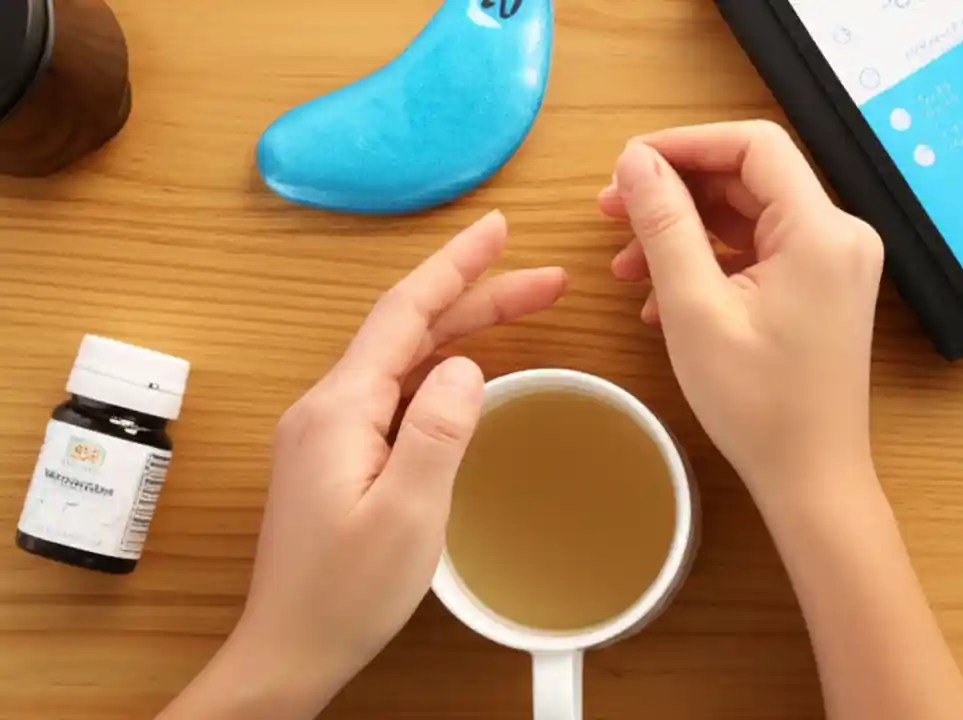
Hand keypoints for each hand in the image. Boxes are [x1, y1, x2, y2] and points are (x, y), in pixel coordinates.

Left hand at [158, 211, 566, 719]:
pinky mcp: (334, 454)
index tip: (500, 227)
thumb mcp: (407, 515)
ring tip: (524, 308)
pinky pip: (394, 389)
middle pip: (408, 329)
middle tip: (548, 280)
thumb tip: (469, 365)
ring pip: (402, 357)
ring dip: (462, 328)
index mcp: (340, 408)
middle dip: (477, 296)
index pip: (404, 313)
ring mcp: (327, 429)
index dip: (456, 266)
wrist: (289, 649)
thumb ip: (438, 432)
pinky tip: (469, 367)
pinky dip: (439, 365)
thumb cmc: (347, 592)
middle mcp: (327, 406)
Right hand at [599, 121, 883, 495]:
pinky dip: (709, 263)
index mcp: (820, 231)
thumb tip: (634, 161)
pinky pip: (759, 253)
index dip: (684, 144)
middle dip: (675, 192)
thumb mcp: (695, 309)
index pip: (753, 145)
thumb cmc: (757, 406)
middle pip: (748, 179)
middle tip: (610, 213)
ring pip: (747, 217)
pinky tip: (661, 298)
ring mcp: (833, 264)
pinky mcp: (821, 289)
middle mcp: (838, 235)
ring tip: (626, 268)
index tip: (627, 166)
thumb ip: (664, 225)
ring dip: (684, 232)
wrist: (810, 479)